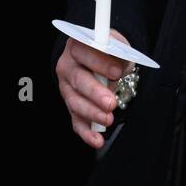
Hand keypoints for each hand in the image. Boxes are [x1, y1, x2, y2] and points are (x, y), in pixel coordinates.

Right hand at [56, 27, 132, 148]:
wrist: (101, 54)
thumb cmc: (109, 49)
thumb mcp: (116, 45)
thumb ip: (117, 53)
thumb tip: (120, 66)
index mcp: (77, 46)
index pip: (84, 53)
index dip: (100, 63)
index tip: (116, 72)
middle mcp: (67, 66)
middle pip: (78, 80)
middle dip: (95, 93)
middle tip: (110, 103)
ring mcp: (66, 87)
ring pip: (75, 102)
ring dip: (92, 113)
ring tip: (108, 120)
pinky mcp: (70, 104)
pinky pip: (75, 120)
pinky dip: (86, 132)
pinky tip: (96, 140)